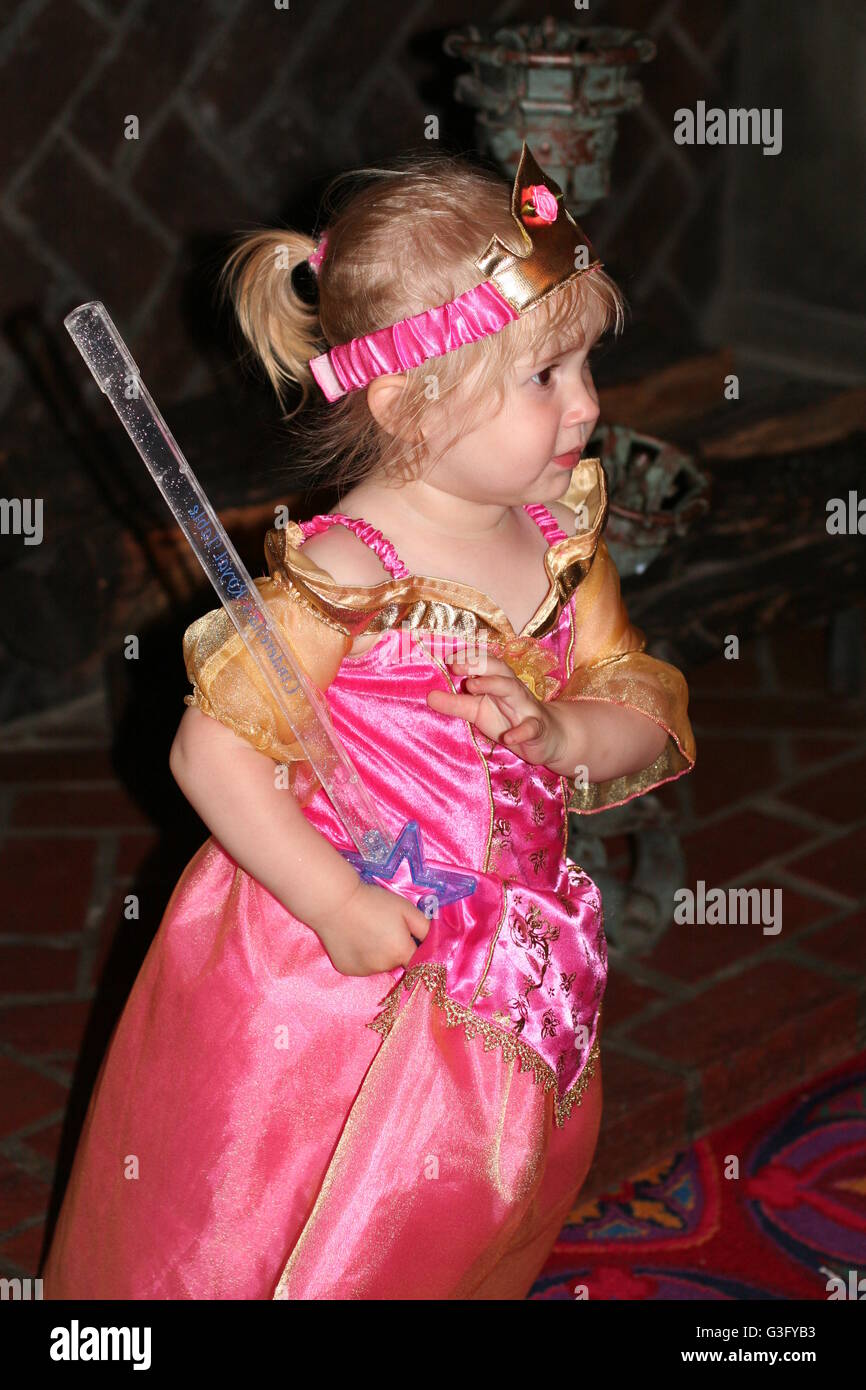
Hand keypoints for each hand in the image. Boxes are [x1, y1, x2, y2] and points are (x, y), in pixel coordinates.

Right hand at [306, 876, 430, 976]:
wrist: (334, 902)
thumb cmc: (373, 902)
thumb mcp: (405, 908)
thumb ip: (425, 928)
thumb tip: (435, 941)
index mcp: (400, 953)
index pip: (419, 961)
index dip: (417, 949)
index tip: (410, 937)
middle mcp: (383, 968)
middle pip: (398, 962)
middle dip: (397, 949)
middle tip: (385, 927)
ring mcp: (364, 971)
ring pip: (379, 965)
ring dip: (379, 954)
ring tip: (367, 931)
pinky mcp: (347, 970)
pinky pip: (362, 966)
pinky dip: (361, 956)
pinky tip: (354, 939)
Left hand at [427, 648, 567, 769]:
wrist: (547, 737)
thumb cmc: (509, 719)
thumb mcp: (478, 712)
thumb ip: (455, 704)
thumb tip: (428, 696)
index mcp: (498, 682)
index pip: (485, 663)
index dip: (468, 658)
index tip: (448, 659)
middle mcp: (513, 689)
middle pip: (499, 670)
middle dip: (478, 664)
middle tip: (455, 666)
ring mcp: (526, 708)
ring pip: (514, 689)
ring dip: (494, 685)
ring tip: (472, 686)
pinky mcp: (537, 728)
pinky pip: (531, 727)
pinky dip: (520, 731)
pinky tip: (508, 737)